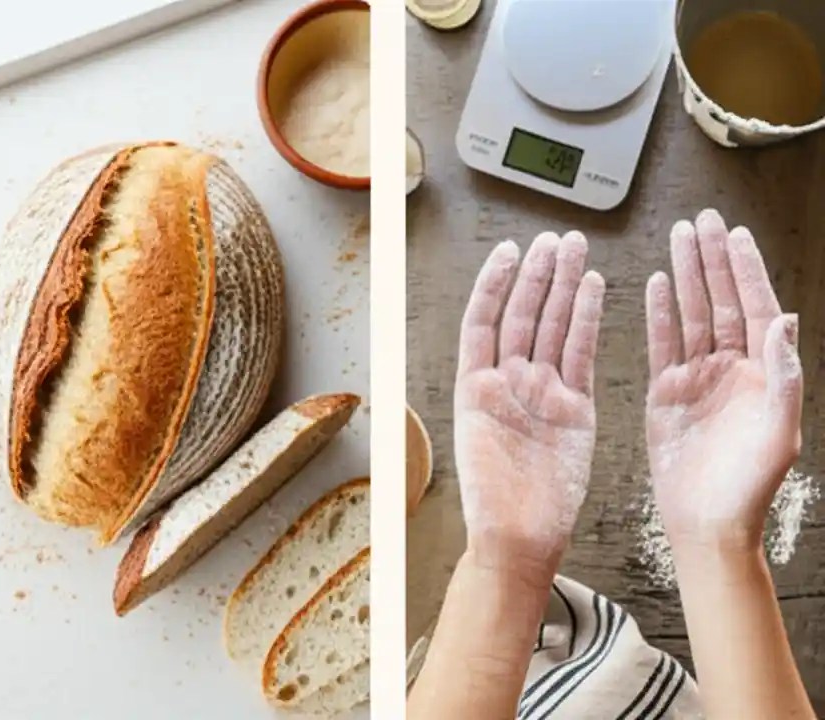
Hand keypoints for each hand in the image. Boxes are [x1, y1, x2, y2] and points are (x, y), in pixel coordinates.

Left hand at [455, 233, 605, 576]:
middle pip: (522, 315)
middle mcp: (507, 383)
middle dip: (537, 275)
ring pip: (552, 327)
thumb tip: (469, 377)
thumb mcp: (472, 445)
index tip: (509, 250)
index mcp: (474, 387)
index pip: (483, 320)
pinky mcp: (574, 406)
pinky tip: (593, 288)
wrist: (523, 538)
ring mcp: (541, 392)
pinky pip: (579, 354)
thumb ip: (478, 402)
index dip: (495, 283)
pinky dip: (586, 319)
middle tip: (555, 239)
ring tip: (574, 247)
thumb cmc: (492, 503)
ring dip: (563, 286)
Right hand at [646, 209, 801, 549]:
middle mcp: (731, 370)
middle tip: (703, 222)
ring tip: (679, 239)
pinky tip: (655, 285)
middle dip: (712, 259)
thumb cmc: (749, 488)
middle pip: (722, 301)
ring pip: (692, 314)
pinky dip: (658, 313)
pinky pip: (662, 344)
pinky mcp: (666, 393)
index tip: (736, 235)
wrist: (707, 523)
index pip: (756, 309)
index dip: (746, 270)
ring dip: (686, 275)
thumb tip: (784, 320)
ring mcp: (697, 379)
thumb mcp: (780, 432)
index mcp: (762, 375)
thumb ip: (783, 375)